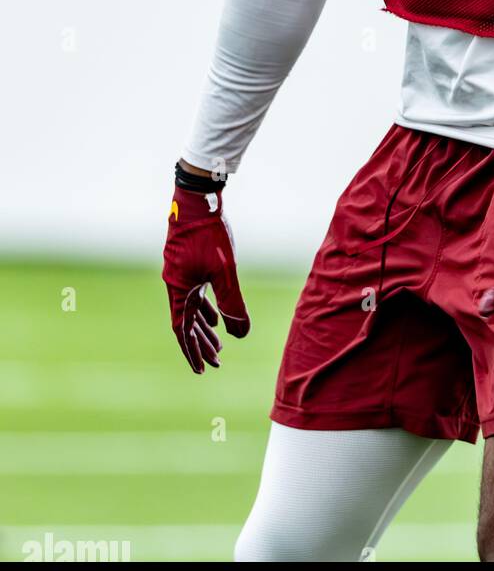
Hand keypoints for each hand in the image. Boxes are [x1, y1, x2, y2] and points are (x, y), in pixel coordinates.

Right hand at [162, 169, 249, 372]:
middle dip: (201, 344)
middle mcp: (176, 285)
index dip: (192, 351)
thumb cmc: (209, 235)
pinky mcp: (189, 264)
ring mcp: (181, 274)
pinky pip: (196, 294)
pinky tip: (218, 316)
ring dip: (205, 327)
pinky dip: (206, 308)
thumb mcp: (224, 271)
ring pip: (192, 309)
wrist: (197, 201)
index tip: (202, 369)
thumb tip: (241, 334)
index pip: (182, 330)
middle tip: (216, 362)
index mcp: (178, 290)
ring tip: (220, 344)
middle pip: (187, 323)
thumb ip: (232, 302)